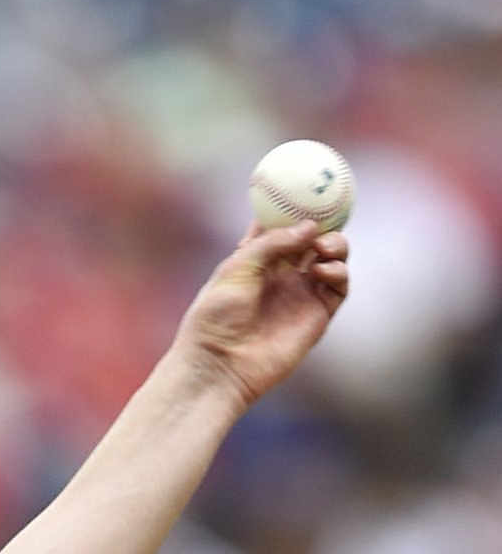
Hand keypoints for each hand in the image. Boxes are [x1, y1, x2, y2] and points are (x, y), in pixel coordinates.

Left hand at [170, 218, 348, 413]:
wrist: (218, 366)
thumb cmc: (216, 318)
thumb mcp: (236, 269)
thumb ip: (273, 243)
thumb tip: (310, 225)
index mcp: (256, 260)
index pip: (282, 226)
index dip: (295, 207)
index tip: (306, 187)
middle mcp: (281, 275)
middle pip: (313, 238)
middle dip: (323, 222)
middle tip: (324, 216)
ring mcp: (301, 295)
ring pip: (332, 259)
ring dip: (336, 245)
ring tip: (322, 247)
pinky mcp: (316, 317)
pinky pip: (338, 287)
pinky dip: (337, 272)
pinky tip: (320, 271)